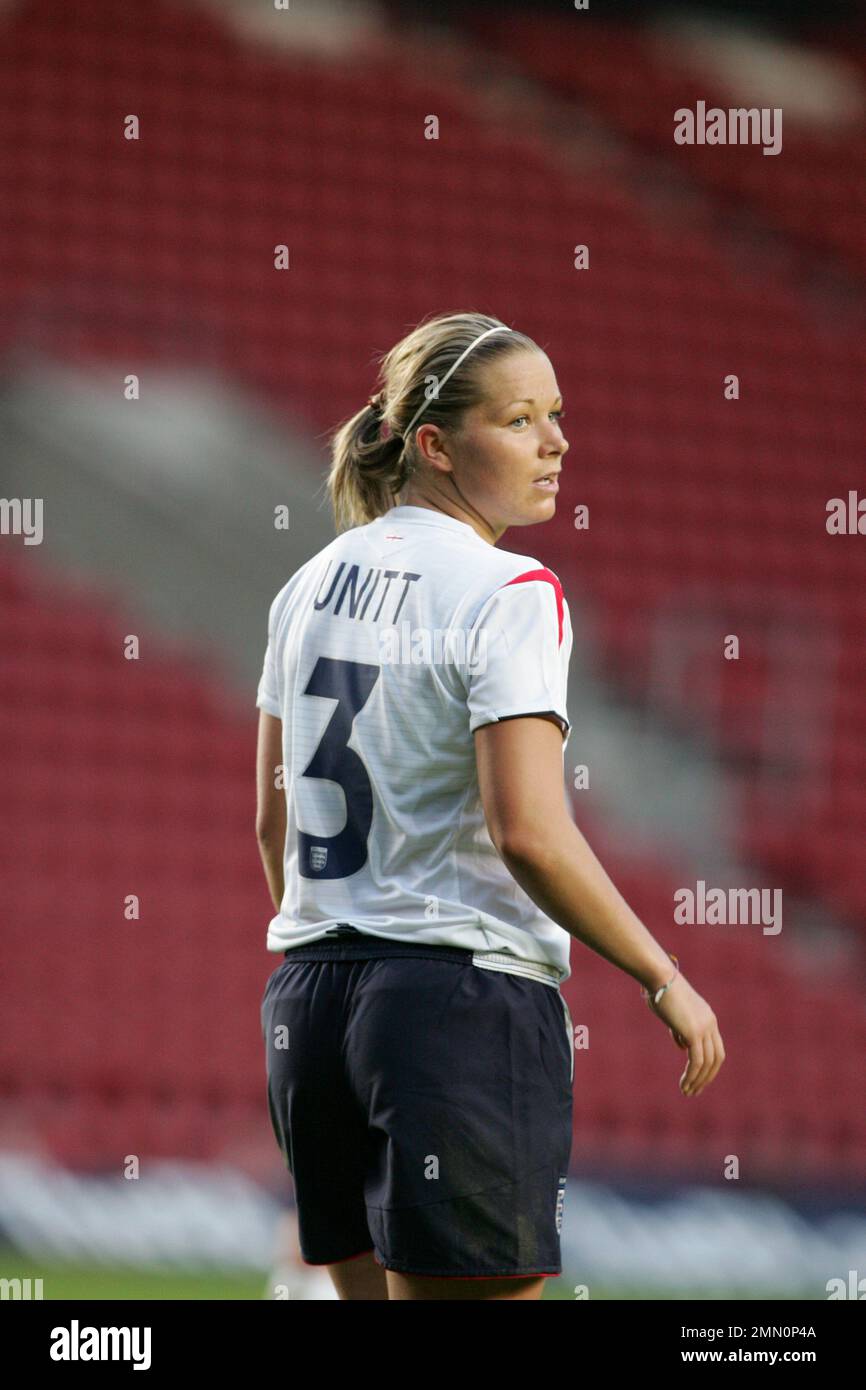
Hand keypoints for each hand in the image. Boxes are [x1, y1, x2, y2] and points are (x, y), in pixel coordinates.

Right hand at [647, 973, 724, 1096]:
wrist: (659, 978)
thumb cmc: (661, 992)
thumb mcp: (673, 1014)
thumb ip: (680, 1030)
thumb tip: (683, 1047)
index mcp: (708, 1018)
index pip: (716, 1048)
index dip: (709, 1066)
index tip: (698, 1078)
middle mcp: (710, 1024)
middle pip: (716, 1058)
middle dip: (707, 1077)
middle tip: (695, 1091)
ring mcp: (704, 1028)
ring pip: (707, 1063)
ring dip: (698, 1080)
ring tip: (687, 1092)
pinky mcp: (694, 1032)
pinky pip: (696, 1061)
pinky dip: (692, 1076)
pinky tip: (683, 1084)